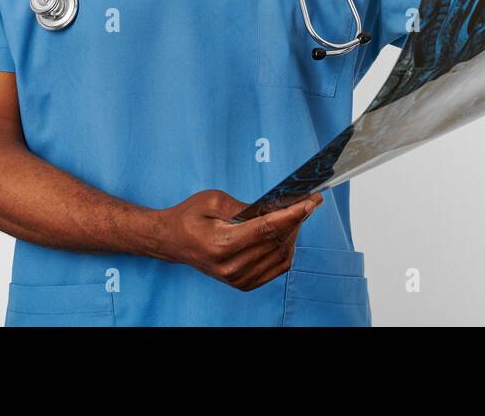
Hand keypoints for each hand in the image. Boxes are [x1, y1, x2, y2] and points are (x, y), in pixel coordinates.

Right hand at [154, 189, 321, 290]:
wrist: (172, 241)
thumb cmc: (190, 217)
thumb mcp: (213, 200)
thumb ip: (246, 206)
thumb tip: (277, 207)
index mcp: (222, 244)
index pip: (267, 229)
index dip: (293, 214)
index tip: (311, 201)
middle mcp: (232, 267)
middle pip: (277, 242)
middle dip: (297, 220)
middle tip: (308, 202)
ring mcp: (237, 278)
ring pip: (281, 256)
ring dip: (293, 235)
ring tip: (295, 216)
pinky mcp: (243, 283)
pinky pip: (276, 268)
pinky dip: (286, 250)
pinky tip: (286, 234)